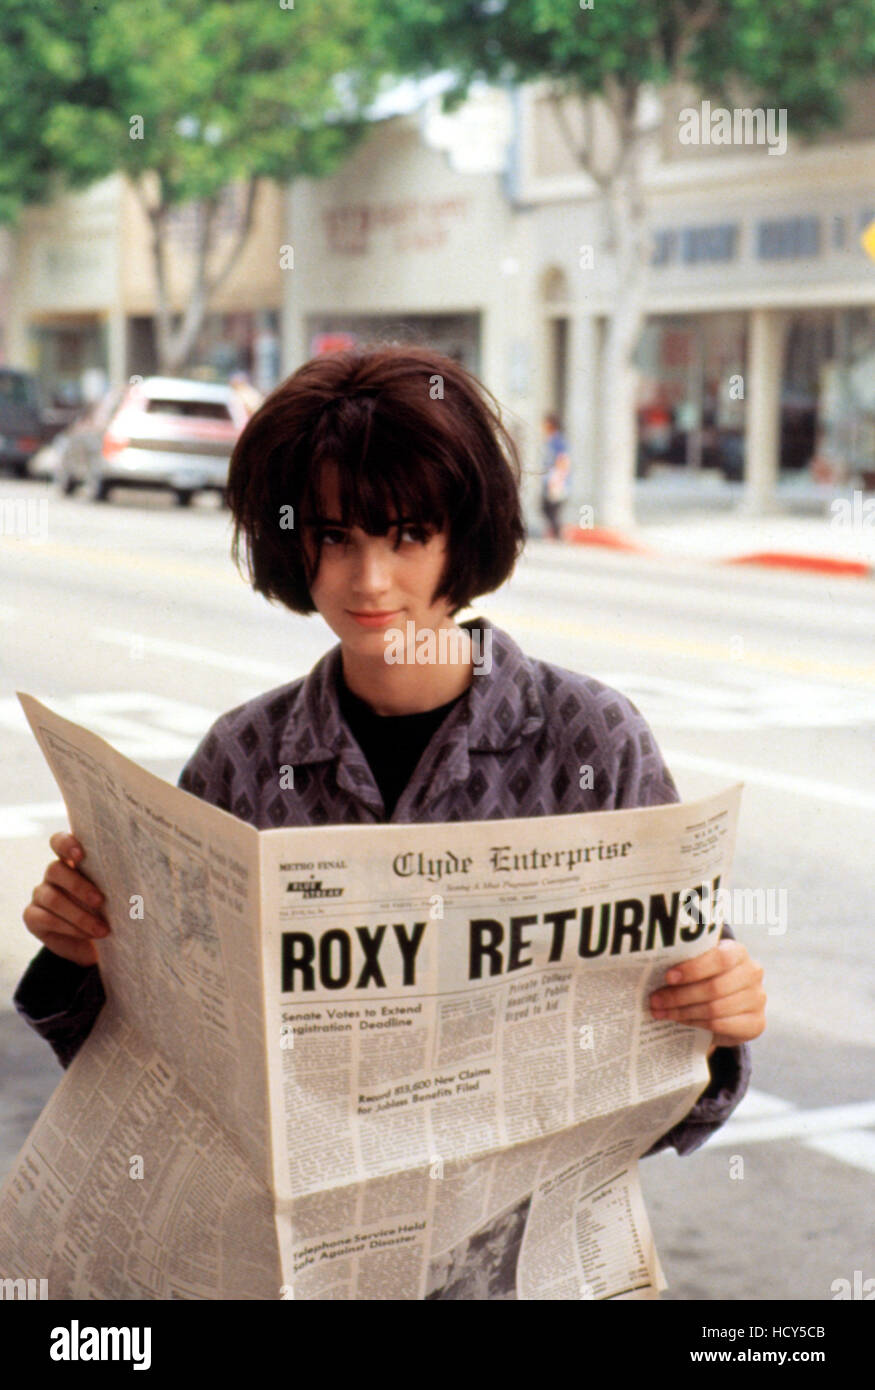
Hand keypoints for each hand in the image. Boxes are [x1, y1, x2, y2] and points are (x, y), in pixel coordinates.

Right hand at [22, 832, 108, 966]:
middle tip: (101, 901)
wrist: (94, 945)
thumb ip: (115, 881)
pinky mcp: (33, 917)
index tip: (81, 856)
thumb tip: (136, 878)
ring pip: (52, 898)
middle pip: (55, 869)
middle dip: (78, 886)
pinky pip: (47, 919)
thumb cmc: (110, 911)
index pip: (59, 841)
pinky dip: (70, 928)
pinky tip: (87, 935)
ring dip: (79, 915)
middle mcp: (53, 874)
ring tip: (102, 929)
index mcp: (72, 860)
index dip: (66, 844)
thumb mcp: (115, 894)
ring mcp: (40, 894)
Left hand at [649, 939, 765, 1049]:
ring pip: (715, 1008)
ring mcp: (757, 1000)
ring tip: (661, 1012)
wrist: (727, 1008)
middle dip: (680, 995)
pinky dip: (696, 1023)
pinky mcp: (756, 1024)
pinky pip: (721, 1025)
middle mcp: (752, 973)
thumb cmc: (705, 979)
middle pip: (714, 987)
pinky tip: (680, 1021)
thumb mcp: (697, 966)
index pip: (720, 958)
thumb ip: (684, 963)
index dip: (693, 968)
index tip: (668, 977)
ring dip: (683, 1012)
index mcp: (738, 952)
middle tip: (655, 1000)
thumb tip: (650, 969)